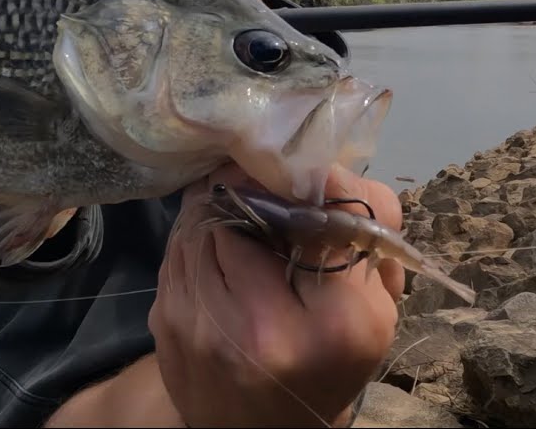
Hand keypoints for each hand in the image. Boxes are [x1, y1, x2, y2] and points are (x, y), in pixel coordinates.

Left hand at [148, 162, 403, 427]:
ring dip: (220, 203)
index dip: (311, 181)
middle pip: (244, 207)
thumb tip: (325, 169)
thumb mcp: (371, 313)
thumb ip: (361, 238)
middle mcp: (260, 325)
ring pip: (201, 219)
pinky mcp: (164, 321)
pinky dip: (197, 234)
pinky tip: (217, 244)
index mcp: (333, 324)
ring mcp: (201, 324)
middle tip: (266, 177)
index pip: (321, 217)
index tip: (309, 176)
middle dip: (254, 184)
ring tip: (241, 204)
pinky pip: (178, 247)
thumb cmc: (326, 366)